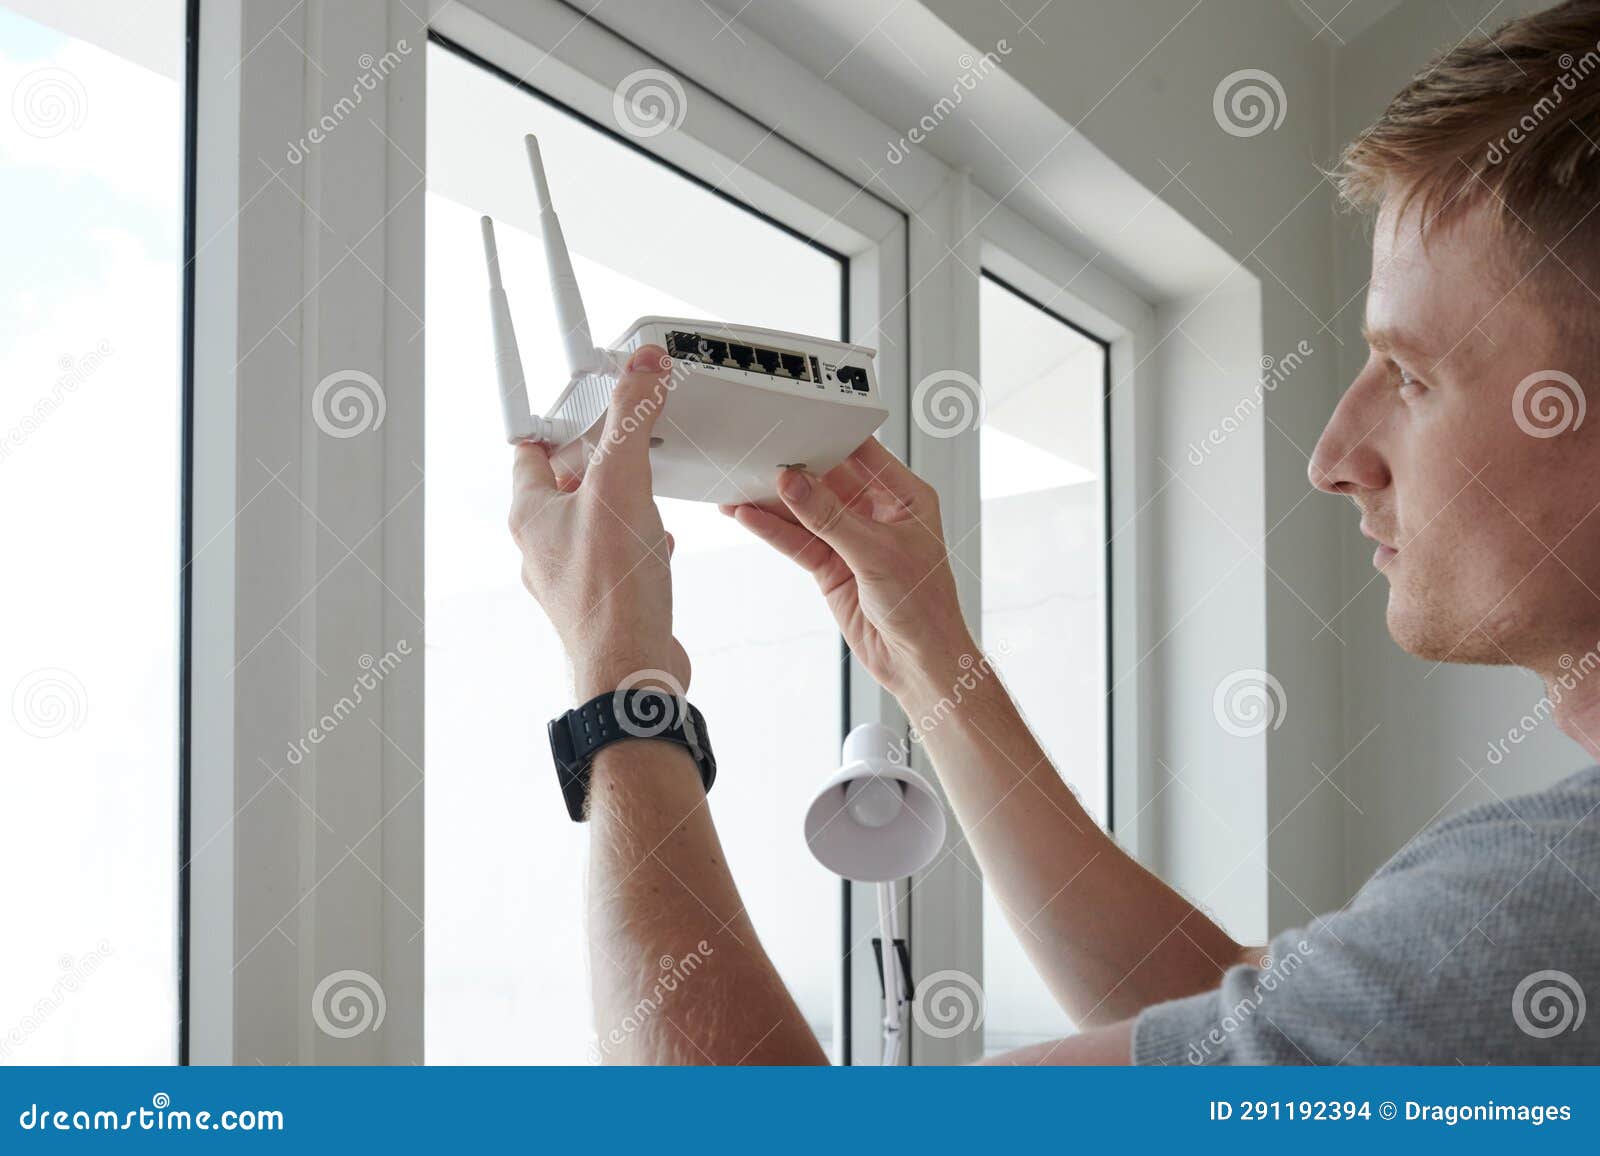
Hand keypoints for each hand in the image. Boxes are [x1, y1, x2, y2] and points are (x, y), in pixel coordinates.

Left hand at [508, 345, 689, 700]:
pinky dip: (638, 540)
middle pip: (565, 483)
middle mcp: (543, 545)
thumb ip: (631, 421)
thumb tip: (642, 369)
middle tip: (627, 438)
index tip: (584, 401)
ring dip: (621, 502)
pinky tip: (659, 540)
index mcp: (530, 515)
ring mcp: (571, 576)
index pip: (530, 449)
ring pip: (593, 520)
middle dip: (600, 460)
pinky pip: (616, 555)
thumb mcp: (622, 486)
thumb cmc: (611, 593)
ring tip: (647, 488)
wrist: (632, 672)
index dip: (556, 421)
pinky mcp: (602, 600)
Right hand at [719, 438, 973, 702]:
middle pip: (827, 479)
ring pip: (805, 511)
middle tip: (755, 451)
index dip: (828, 436)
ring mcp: (851, 539)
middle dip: (792, 467)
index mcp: (904, 496)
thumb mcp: (877, 554)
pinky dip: (772, 530)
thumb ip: (830, 518)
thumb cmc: (925, 608)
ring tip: (736, 483)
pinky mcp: (831, 566)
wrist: (919, 663)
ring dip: (772, 501)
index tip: (794, 423)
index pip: (862, 452)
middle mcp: (877, 512)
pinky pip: (797, 541)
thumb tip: (793, 483)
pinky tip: (746, 515)